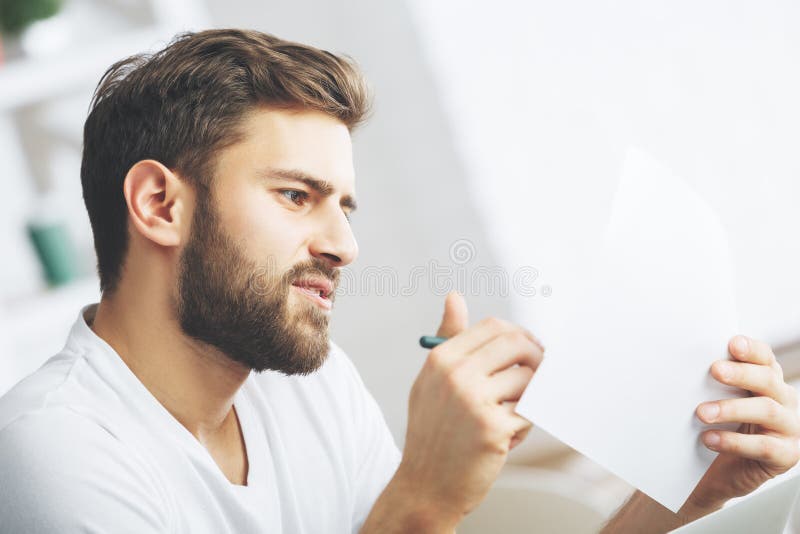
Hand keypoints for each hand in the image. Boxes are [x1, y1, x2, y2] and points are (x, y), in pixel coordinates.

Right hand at [394, 291, 542, 527]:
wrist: (425, 486)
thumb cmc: (433, 431)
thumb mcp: (432, 381)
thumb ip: (449, 338)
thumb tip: (455, 296)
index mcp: (441, 358)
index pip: (495, 327)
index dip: (519, 337)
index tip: (527, 353)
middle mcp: (455, 374)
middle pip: (518, 344)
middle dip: (536, 358)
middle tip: (536, 378)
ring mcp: (474, 400)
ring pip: (528, 381)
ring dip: (527, 400)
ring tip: (508, 419)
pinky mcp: (493, 428)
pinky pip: (529, 413)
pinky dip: (523, 428)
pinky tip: (503, 441)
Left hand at [686, 335, 799, 513]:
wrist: (725, 470)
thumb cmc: (722, 427)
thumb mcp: (719, 399)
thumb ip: (714, 381)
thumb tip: (684, 364)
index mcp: (769, 381)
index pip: (765, 358)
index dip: (752, 349)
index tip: (732, 343)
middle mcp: (784, 400)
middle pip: (768, 380)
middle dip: (741, 374)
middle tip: (715, 370)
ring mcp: (790, 428)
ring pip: (767, 410)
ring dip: (732, 408)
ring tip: (702, 412)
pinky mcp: (786, 455)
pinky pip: (763, 446)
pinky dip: (734, 441)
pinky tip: (709, 439)